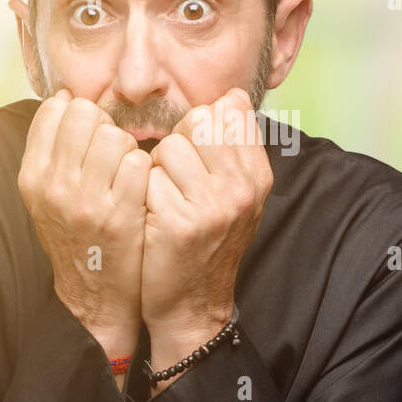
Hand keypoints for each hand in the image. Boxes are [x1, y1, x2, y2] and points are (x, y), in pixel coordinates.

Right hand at [18, 89, 151, 368]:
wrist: (95, 297)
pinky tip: (140, 189)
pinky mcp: (120, 215)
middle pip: (86, 114)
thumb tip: (67, 97)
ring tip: (126, 172)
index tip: (89, 135)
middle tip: (111, 154)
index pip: (56, 109)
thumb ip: (51, 149)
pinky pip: (139, 163)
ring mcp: (86, 201)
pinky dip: (145, 171)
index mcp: (31, 176)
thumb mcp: (46, 196)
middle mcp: (53, 186)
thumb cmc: (76, 237)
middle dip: (105, 126)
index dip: (80, 113)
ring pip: (115, 135)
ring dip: (128, 148)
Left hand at [141, 88, 272, 386]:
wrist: (193, 304)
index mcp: (258, 175)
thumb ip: (235, 147)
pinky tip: (153, 219)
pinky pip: (148, 177)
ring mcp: (214, 205)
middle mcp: (243, 187)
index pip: (229, 109)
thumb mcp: (236, 194)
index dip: (201, 125)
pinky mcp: (180, 223)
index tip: (198, 156)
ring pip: (168, 146)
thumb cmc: (207, 242)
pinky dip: (142, 194)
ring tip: (165, 200)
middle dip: (178, 143)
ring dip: (156, 169)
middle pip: (198, 120)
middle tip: (178, 182)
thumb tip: (231, 96)